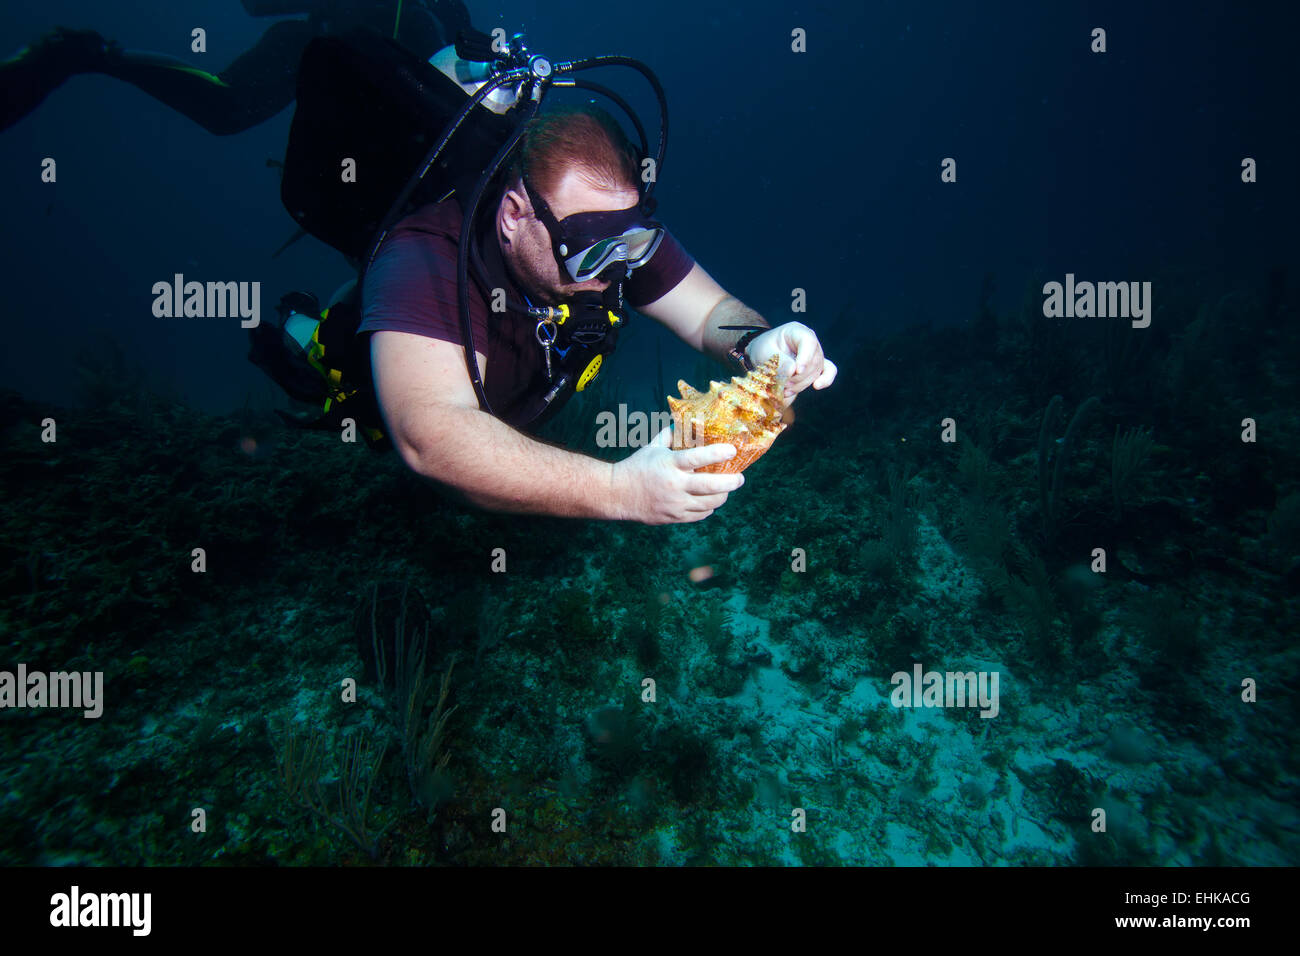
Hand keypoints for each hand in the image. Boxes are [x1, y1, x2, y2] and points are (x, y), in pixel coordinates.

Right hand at [611, 427, 743, 524]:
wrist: (617, 494)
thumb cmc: (637, 466)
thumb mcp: (652, 446)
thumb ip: (671, 434)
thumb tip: (687, 421)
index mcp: (669, 464)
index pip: (698, 458)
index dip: (718, 453)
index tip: (732, 450)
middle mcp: (674, 485)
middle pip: (710, 486)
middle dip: (731, 482)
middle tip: (741, 478)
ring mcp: (675, 504)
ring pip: (709, 504)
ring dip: (723, 496)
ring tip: (728, 489)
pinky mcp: (674, 517)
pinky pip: (700, 515)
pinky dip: (709, 508)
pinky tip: (710, 501)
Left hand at [746, 322, 837, 400]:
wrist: (764, 356)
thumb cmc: (763, 350)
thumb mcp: (764, 353)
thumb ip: (778, 361)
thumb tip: (793, 371)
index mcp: (796, 331)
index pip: (808, 341)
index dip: (805, 357)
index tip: (797, 371)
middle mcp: (810, 341)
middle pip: (813, 360)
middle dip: (798, 376)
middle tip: (782, 383)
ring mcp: (815, 353)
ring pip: (816, 371)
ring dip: (801, 383)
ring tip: (784, 388)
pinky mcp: (818, 365)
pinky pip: (829, 371)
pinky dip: (825, 380)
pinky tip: (817, 386)